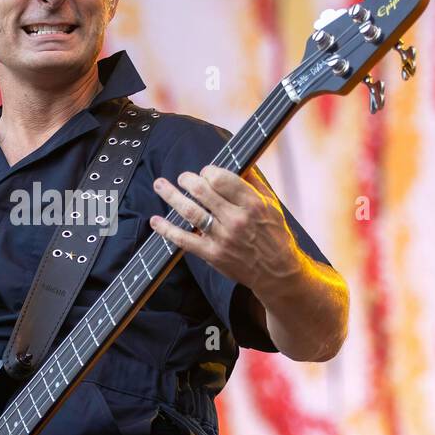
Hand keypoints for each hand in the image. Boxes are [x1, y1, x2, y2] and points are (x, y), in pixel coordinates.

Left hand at [149, 165, 302, 294]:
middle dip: (186, 179)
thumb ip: (254, 183)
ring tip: (160, 185)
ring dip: (171, 196)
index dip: (207, 171)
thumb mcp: (271, 205)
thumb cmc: (274, 235)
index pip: (221, 178)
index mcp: (251, 203)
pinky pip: (184, 239)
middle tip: (182, 178)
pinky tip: (156, 221)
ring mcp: (223, 237)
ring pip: (190, 211)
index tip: (205, 173)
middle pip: (201, 191)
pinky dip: (167, 229)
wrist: (277, 272)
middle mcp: (236, 219)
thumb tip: (241, 162)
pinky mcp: (213, 254)